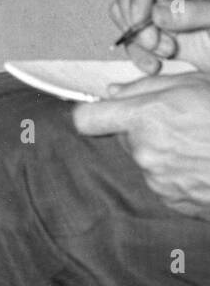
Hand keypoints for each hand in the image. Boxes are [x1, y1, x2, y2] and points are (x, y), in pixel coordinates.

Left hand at [73, 73, 209, 217]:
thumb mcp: (195, 83)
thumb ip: (146, 86)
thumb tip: (112, 92)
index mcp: (146, 118)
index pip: (87, 119)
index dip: (93, 113)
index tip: (104, 110)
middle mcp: (146, 152)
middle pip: (121, 138)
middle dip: (139, 128)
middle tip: (177, 119)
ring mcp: (161, 181)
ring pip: (145, 159)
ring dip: (161, 151)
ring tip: (198, 143)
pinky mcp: (176, 202)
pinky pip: (163, 181)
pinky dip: (177, 173)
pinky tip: (202, 164)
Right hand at [110, 0, 209, 74]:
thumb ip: (195, 12)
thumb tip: (155, 16)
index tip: (141, 21)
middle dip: (135, 20)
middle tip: (155, 44)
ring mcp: (158, 5)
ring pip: (123, 14)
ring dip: (137, 38)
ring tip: (167, 53)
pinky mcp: (155, 29)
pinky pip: (132, 37)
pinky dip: (138, 53)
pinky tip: (155, 65)